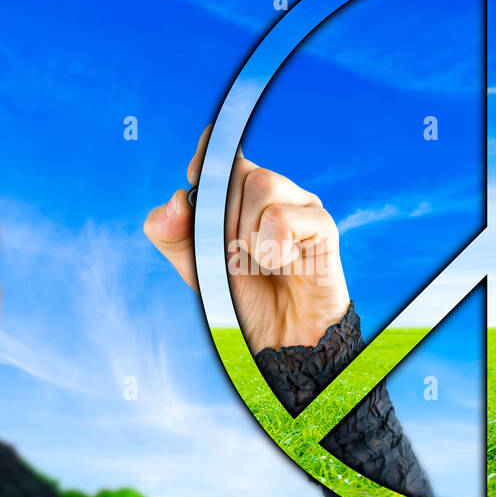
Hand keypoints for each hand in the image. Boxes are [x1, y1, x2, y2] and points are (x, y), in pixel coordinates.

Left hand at [144, 126, 350, 352]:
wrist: (278, 343)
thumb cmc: (243, 301)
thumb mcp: (195, 269)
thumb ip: (173, 236)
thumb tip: (177, 200)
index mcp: (239, 195)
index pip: (219, 153)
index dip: (204, 160)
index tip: (193, 177)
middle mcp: (272, 193)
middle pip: (235, 171)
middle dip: (221, 220)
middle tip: (235, 255)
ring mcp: (300, 205)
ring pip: (261, 184)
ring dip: (246, 234)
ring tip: (259, 262)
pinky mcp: (322, 226)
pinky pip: (283, 216)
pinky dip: (271, 247)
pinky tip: (282, 264)